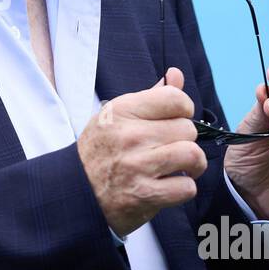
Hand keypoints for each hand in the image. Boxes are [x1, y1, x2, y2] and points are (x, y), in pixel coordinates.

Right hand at [78, 67, 206, 237]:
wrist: (75, 191)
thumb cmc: (100, 150)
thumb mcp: (116, 116)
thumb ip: (151, 96)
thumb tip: (176, 74)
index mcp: (122, 111)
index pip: (176, 99)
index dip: (184, 109)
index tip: (176, 120)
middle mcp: (130, 136)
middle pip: (187, 129)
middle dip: (185, 139)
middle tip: (172, 147)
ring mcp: (137, 166)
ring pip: (192, 155)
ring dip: (193, 164)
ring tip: (182, 167)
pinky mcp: (144, 195)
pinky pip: (186, 187)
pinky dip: (184, 188)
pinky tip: (171, 186)